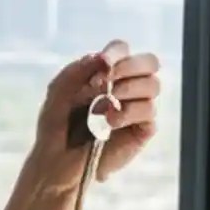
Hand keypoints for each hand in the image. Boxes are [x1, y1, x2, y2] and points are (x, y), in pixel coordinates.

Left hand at [30, 39, 161, 191]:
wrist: (58, 159)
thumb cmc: (57, 124)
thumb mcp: (58, 92)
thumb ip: (77, 71)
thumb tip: (100, 58)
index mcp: (105, 73)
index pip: (123, 49)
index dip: (116, 52)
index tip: (102, 63)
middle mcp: (126, 86)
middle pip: (150, 62)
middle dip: (128, 68)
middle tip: (104, 84)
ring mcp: (137, 107)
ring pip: (153, 85)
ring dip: (126, 90)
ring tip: (101, 107)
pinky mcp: (143, 129)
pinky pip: (149, 111)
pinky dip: (128, 113)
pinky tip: (109, 123)